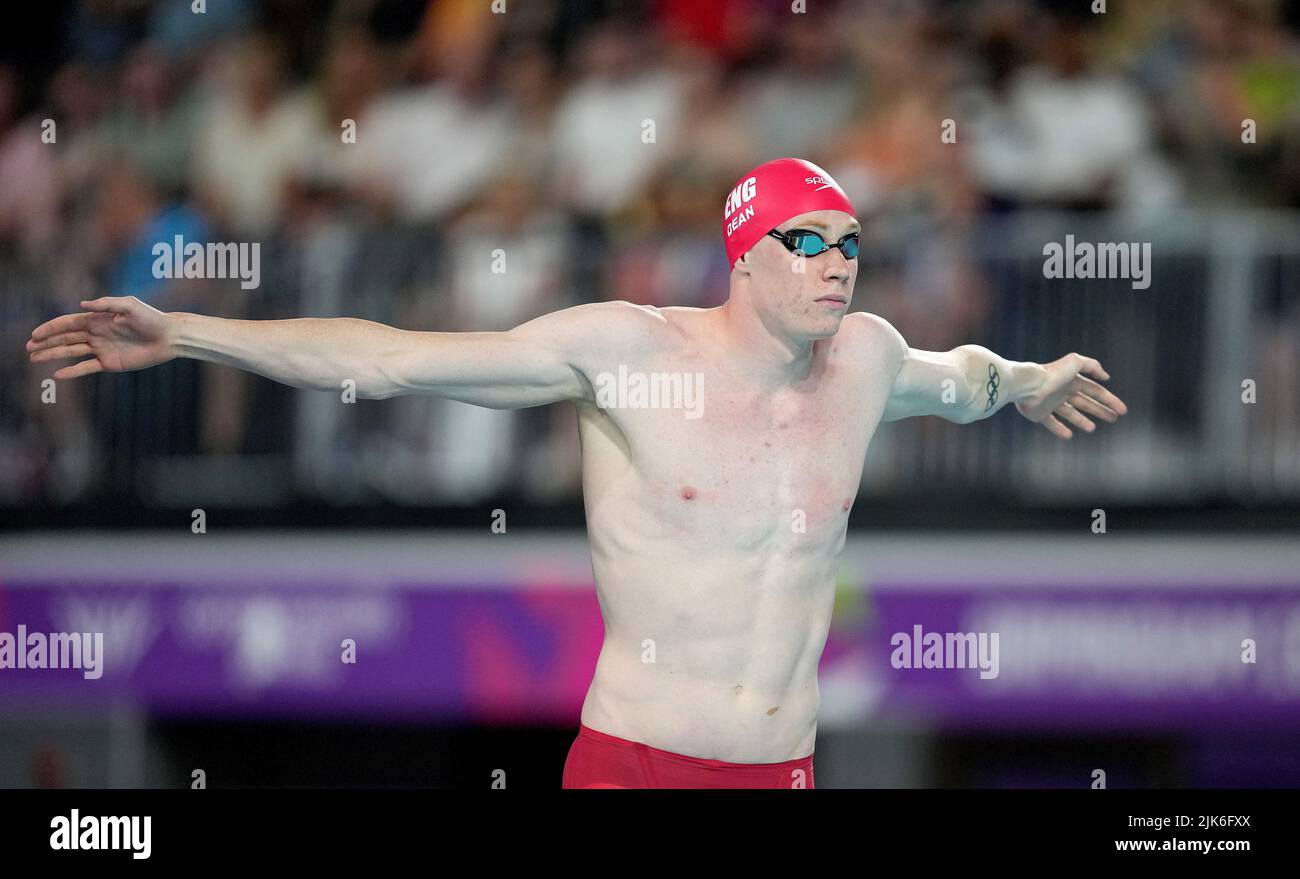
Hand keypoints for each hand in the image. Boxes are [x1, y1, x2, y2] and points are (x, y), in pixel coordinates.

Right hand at [26, 295, 176, 379]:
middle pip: (65, 338)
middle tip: (28, 347)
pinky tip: (58, 374)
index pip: (68, 323)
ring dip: (53, 355)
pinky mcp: (110, 363)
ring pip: (71, 352)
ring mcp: (102, 349)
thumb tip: (81, 306)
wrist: (169, 337)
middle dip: (46, 342)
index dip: (50, 328)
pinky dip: (72, 371)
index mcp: (98, 319)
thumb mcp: (130, 306)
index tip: (35, 334)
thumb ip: (106, 304)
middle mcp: (96, 334)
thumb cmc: (151, 318)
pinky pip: (87, 367)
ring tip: (34, 358)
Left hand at [1014, 353, 1127, 438]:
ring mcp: (1050, 403)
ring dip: (1082, 421)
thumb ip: (1092, 366)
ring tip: (1092, 428)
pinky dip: (1059, 429)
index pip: (1095, 391)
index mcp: (1071, 380)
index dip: (1109, 400)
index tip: (1122, 410)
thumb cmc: (1052, 374)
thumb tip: (1106, 376)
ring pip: (1069, 413)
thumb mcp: (1075, 362)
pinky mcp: (1039, 414)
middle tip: (1113, 418)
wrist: (1028, 385)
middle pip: (1085, 402)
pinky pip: (1051, 423)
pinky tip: (1069, 435)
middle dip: (1099, 410)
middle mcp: (1061, 391)